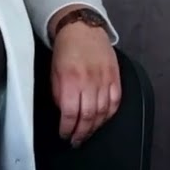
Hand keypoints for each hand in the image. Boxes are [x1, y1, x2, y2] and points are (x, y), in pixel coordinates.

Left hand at [52, 20, 121, 145]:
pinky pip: (115, 100)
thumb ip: (59, 94)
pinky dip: (110, 114)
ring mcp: (105, 78)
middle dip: (82, 133)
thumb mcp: (53, 73)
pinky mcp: (115, 76)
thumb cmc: (65, 50)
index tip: (65, 134)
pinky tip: (103, 120)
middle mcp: (89, 81)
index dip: (68, 128)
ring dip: (95, 127)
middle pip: (88, 116)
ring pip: (103, 111)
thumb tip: (64, 114)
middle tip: (76, 140)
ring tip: (88, 134)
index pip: (71, 113)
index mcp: (71, 79)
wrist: (82, 29)